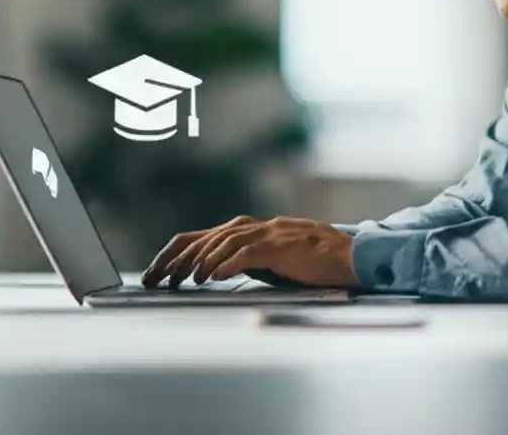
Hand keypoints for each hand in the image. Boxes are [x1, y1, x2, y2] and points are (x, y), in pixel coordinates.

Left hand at [140, 215, 357, 288]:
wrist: (353, 257)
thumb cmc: (316, 263)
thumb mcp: (274, 261)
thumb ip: (248, 260)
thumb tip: (215, 273)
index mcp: (251, 230)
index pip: (202, 237)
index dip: (175, 254)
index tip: (156, 273)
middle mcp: (256, 227)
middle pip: (203, 237)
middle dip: (174, 259)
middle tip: (154, 278)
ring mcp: (269, 234)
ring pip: (221, 241)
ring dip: (197, 262)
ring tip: (181, 280)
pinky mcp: (281, 246)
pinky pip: (246, 253)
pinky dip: (225, 264)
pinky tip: (210, 277)